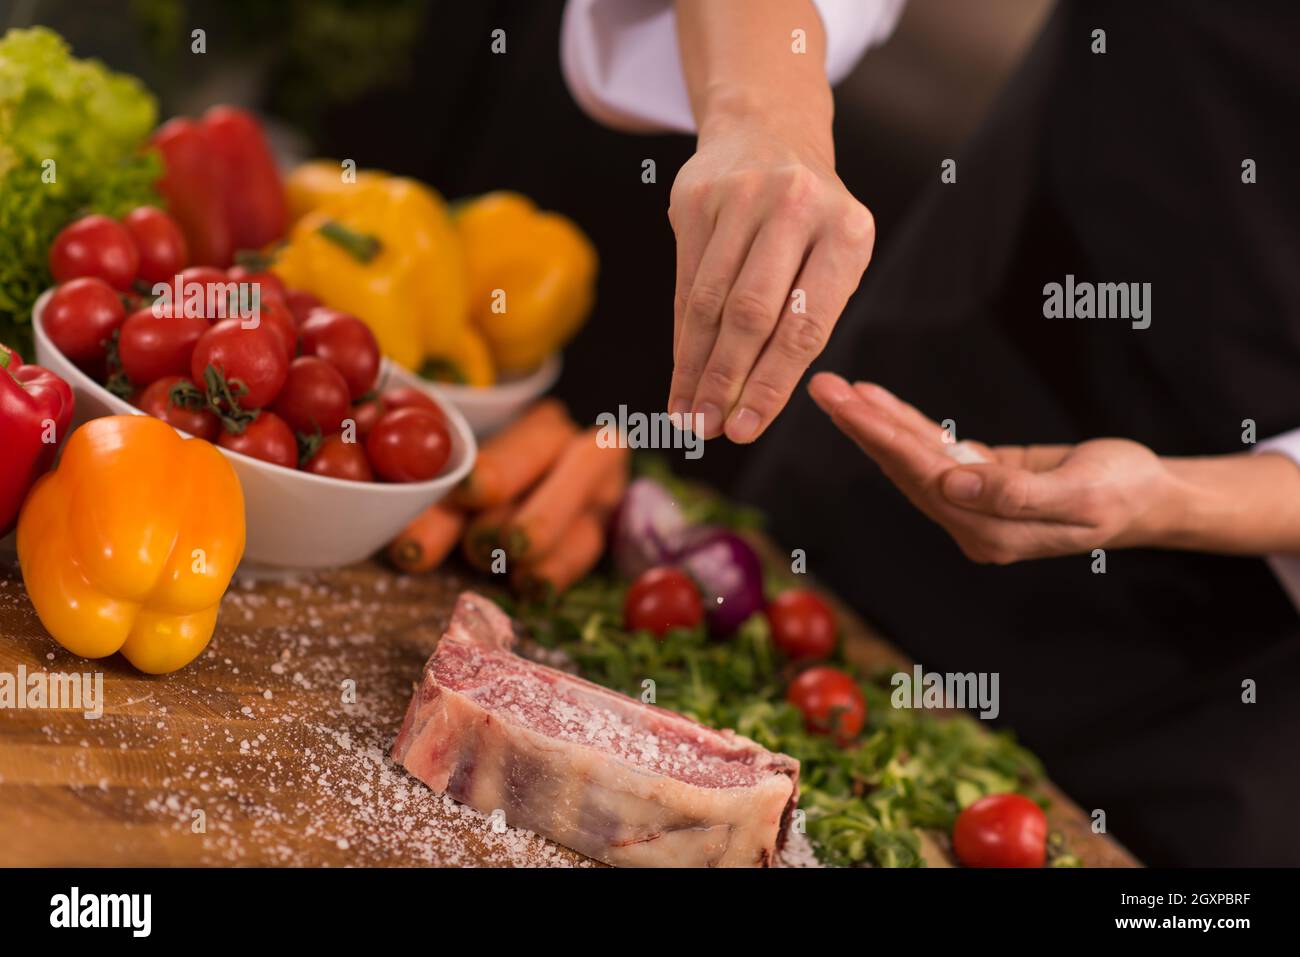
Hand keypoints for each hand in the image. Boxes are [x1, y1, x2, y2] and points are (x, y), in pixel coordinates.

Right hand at [667, 114, 874, 442]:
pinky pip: (684, 283)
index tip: (746, 430)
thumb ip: (801, 326)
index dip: (772, 385)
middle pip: (751, 315)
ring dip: (696, 369)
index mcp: (847, 231)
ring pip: (709, 303)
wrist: (767, 134)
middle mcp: (797, 207)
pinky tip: (679, 377)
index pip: (805, 325)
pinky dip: (680, 339)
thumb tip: (751, 408)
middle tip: (711, 430)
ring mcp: (742, 197)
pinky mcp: (696, 199)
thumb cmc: (806, 224)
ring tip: (689, 416)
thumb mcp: (829, 261)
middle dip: (727, 382)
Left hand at [807, 372, 1178, 562]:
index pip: (921, 477)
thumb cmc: (1123, 494)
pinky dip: (903, 423)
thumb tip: (949, 485)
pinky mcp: (978, 480)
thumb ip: (1014, 495)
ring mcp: (971, 503)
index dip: (881, 437)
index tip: (845, 404)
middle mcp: (969, 522)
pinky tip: (875, 401)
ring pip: (911, 456)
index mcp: (988, 532)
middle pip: (903, 467)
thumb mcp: (1081, 494)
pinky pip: (932, 447)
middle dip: (861, 425)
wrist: (1149, 498)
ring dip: (873, 422)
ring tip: (836, 388)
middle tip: (819, 386)